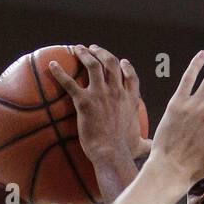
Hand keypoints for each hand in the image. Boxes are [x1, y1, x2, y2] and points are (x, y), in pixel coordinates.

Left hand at [49, 45, 150, 161]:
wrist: (112, 154)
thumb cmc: (124, 151)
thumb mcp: (139, 144)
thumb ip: (145, 143)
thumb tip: (152, 147)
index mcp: (129, 100)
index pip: (131, 76)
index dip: (126, 66)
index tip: (122, 61)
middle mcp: (116, 92)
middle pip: (111, 63)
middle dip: (102, 52)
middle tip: (94, 49)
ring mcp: (100, 95)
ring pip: (93, 65)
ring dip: (84, 54)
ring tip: (78, 49)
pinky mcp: (84, 102)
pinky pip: (69, 83)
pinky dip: (59, 73)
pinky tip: (51, 65)